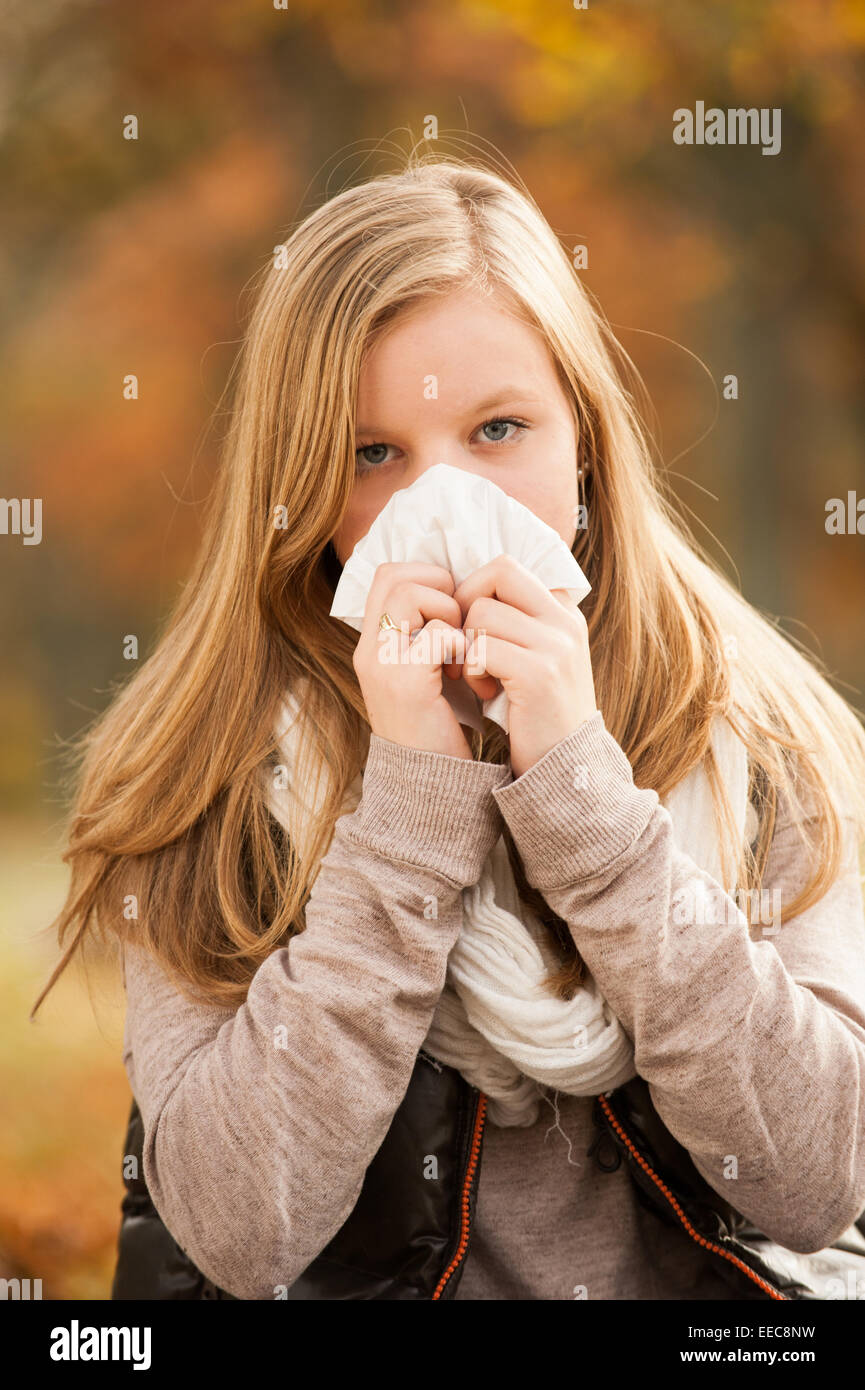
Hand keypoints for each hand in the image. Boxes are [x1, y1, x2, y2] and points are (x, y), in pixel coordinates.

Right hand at [351, 562, 472, 758]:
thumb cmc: (437, 724)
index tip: (450, 610)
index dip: (425, 576)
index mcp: (372, 643)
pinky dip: (458, 645)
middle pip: (394, 575)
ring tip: (458, 647)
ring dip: (447, 611)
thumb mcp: (423, 671)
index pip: (387, 575)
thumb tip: (460, 592)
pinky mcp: (404, 682)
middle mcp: (369, 649)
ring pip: (410, 594)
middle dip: (437, 587)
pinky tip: (463, 673)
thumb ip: (426, 634)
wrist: (429, 784)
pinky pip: (436, 634)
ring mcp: (381, 664)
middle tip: (457, 623)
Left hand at [453, 554, 596, 777]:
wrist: (567, 765)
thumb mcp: (538, 658)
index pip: (509, 568)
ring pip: (483, 612)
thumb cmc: (540, 712)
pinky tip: (485, 692)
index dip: (478, 589)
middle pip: (499, 572)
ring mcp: (556, 645)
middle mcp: (565, 621)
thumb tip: (471, 591)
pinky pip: (482, 648)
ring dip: (467, 644)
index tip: (471, 627)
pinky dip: (472, 669)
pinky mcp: (539, 673)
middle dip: (467, 601)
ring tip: (478, 675)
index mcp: (563, 612)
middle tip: (463, 640)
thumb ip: (517, 623)